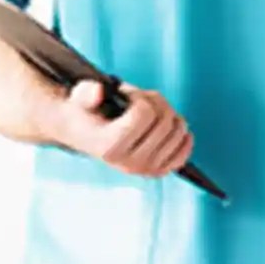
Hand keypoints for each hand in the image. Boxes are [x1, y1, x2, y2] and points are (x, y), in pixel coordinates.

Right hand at [46, 80, 192, 177]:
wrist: (86, 134)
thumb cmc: (88, 113)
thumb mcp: (80, 97)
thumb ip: (86, 92)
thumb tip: (98, 92)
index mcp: (109, 147)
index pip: (144, 113)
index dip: (140, 97)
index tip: (129, 96)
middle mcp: (127, 164)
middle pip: (165, 120)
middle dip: (156, 102)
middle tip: (141, 101)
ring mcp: (145, 170)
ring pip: (179, 131)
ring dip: (170, 114)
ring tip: (152, 113)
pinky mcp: (158, 171)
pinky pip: (184, 154)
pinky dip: (184, 138)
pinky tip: (171, 127)